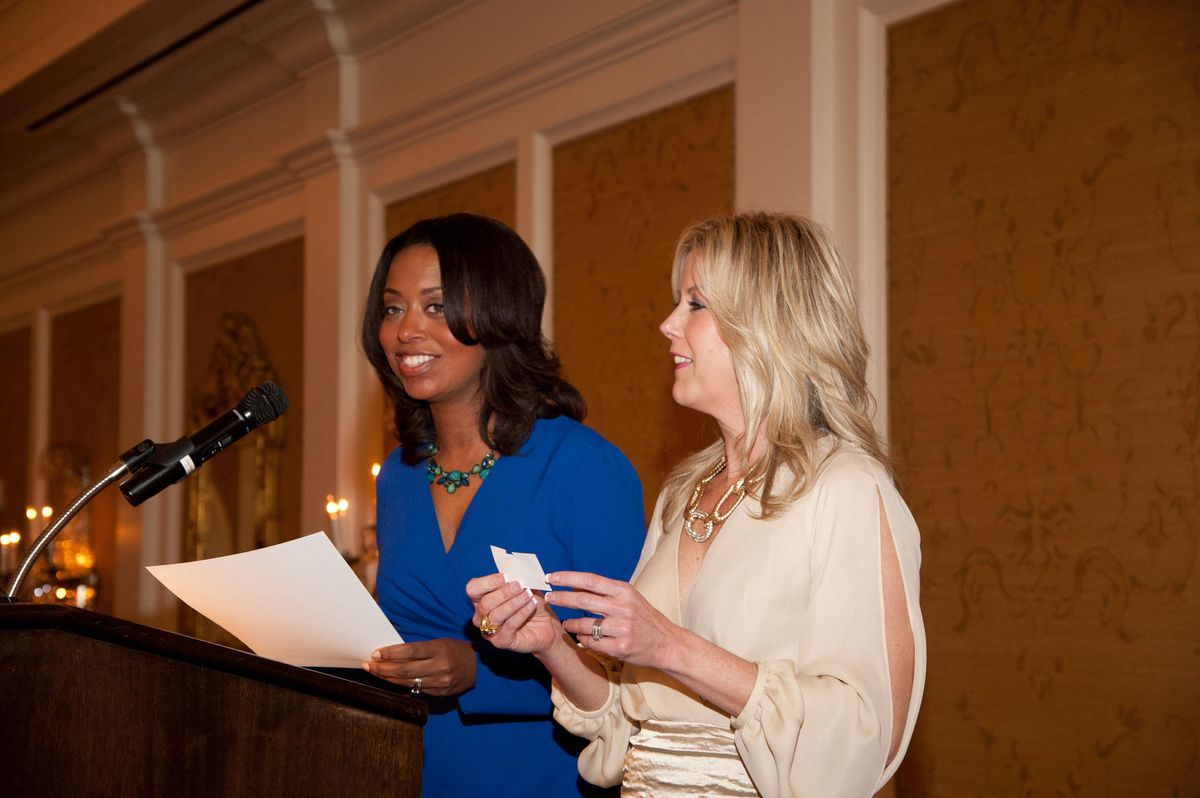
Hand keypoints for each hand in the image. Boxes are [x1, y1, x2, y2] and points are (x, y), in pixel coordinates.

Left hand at [362, 638, 475, 696]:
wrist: (478, 668)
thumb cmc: (455, 650)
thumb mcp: (440, 642)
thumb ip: (419, 649)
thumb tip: (392, 654)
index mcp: (440, 649)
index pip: (410, 652)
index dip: (390, 653)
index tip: (375, 653)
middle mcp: (440, 667)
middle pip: (405, 670)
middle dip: (383, 668)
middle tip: (368, 665)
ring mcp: (440, 683)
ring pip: (408, 683)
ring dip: (388, 678)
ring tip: (374, 672)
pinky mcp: (440, 694)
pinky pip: (416, 691)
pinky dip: (401, 686)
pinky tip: (390, 681)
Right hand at [465, 573, 562, 655]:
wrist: (546, 626)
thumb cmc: (531, 602)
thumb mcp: (525, 586)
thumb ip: (517, 578)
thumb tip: (515, 568)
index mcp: (481, 598)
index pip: (473, 588)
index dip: (488, 582)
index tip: (506, 576)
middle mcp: (481, 615)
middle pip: (485, 603)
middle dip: (504, 593)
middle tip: (520, 585)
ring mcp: (489, 630)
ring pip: (496, 615)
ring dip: (513, 603)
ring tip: (528, 594)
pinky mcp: (501, 641)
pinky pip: (508, 626)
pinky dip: (521, 614)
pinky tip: (532, 605)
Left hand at [545, 571, 679, 668]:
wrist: (667, 643)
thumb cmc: (645, 618)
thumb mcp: (630, 598)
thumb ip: (606, 592)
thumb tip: (576, 584)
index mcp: (624, 591)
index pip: (590, 580)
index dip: (567, 578)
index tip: (551, 577)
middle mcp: (623, 608)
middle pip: (583, 600)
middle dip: (561, 598)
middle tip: (548, 597)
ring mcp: (622, 628)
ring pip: (584, 624)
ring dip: (570, 624)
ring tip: (566, 624)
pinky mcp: (620, 647)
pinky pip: (591, 643)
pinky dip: (583, 640)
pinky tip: (582, 638)